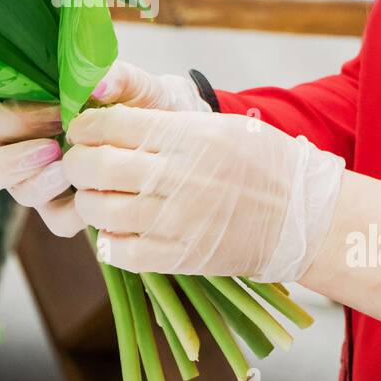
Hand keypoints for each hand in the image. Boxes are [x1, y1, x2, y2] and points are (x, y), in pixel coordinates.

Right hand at [0, 61, 210, 236]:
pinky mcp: (65, 207)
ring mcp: (39, 181)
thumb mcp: (135, 82)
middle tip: (53, 149)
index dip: (16, 119)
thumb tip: (98, 83)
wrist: (168, 132)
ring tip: (70, 170)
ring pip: (18, 193)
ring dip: (40, 184)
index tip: (56, 111)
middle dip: (15, 160)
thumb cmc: (139, 99)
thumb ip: (117, 76)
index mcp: (20, 110)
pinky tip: (95, 195)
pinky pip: (56, 219)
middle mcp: (20, 148)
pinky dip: (74, 211)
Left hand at [62, 106, 344, 279]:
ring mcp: (177, 220)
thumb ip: (162, 125)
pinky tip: (116, 231)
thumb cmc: (262, 162)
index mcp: (186, 135)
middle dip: (76, 164)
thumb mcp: (216, 126)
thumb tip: (107, 123)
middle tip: (79, 164)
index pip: (110, 124)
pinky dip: (109, 242)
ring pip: (100, 211)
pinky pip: (122, 252)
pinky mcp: (181, 256)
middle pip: (95, 167)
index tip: (82, 131)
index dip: (84, 127)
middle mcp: (177, 176)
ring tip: (96, 197)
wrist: (304, 216)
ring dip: (88, 203)